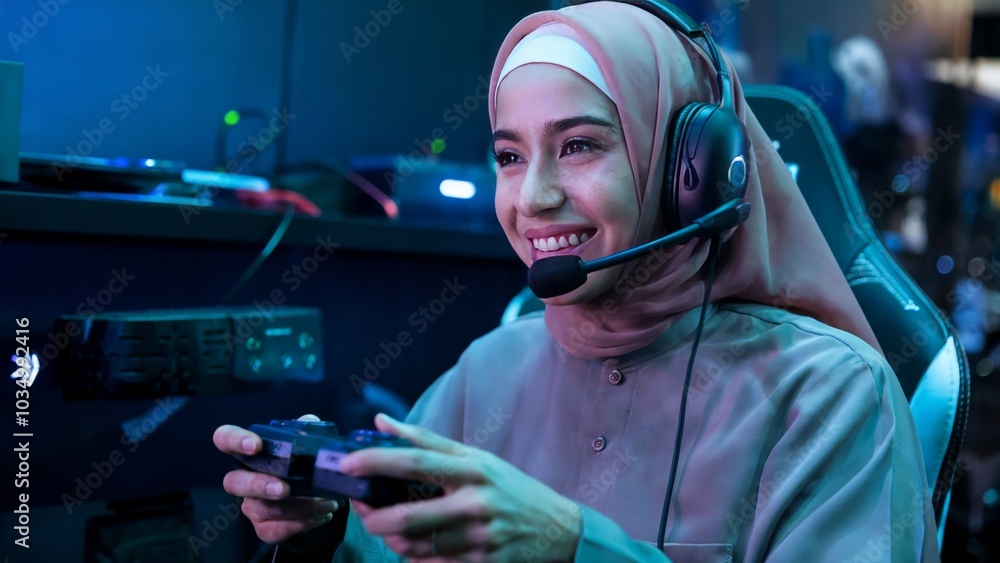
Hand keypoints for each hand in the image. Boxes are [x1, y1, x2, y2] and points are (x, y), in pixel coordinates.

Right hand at [213, 414, 339, 543]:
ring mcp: (252, 505)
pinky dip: (301, 524)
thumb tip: (308, 421)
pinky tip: (321, 516)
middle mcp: (244, 479)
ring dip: (297, 507)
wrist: (318, 502)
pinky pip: (275, 530)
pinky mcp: (264, 527)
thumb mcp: (307, 444)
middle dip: (259, 485)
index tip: (256, 445)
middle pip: (234, 483)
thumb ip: (306, 429)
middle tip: (284, 489)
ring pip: (263, 509)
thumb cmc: (305, 467)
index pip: (226, 439)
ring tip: (325, 502)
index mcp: (251, 454)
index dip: (235, 440)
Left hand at [339, 414, 581, 561]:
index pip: (416, 462)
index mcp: (472, 469)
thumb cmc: (509, 487)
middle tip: (362, 511)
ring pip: (416, 546)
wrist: (556, 528)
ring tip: (384, 528)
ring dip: (391, 539)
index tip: (347, 463)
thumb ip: (425, 440)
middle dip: (374, 518)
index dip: (377, 461)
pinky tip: (410, 546)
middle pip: (409, 516)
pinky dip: (414, 557)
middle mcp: (475, 503)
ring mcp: (479, 538)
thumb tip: (381, 421)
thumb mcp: (475, 457)